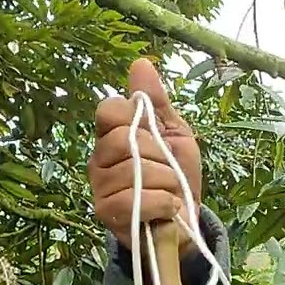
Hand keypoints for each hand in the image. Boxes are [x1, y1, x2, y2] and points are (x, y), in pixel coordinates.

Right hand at [88, 57, 202, 255]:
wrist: (186, 221)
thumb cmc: (177, 175)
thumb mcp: (175, 134)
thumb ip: (157, 103)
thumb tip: (141, 63)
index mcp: (112, 135)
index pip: (109, 110)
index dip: (134, 117)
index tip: (153, 133)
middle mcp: (98, 159)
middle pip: (123, 139)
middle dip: (159, 155)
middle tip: (169, 169)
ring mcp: (99, 187)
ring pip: (132, 171)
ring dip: (165, 182)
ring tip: (170, 192)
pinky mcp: (106, 213)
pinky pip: (133, 200)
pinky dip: (161, 202)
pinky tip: (169, 207)